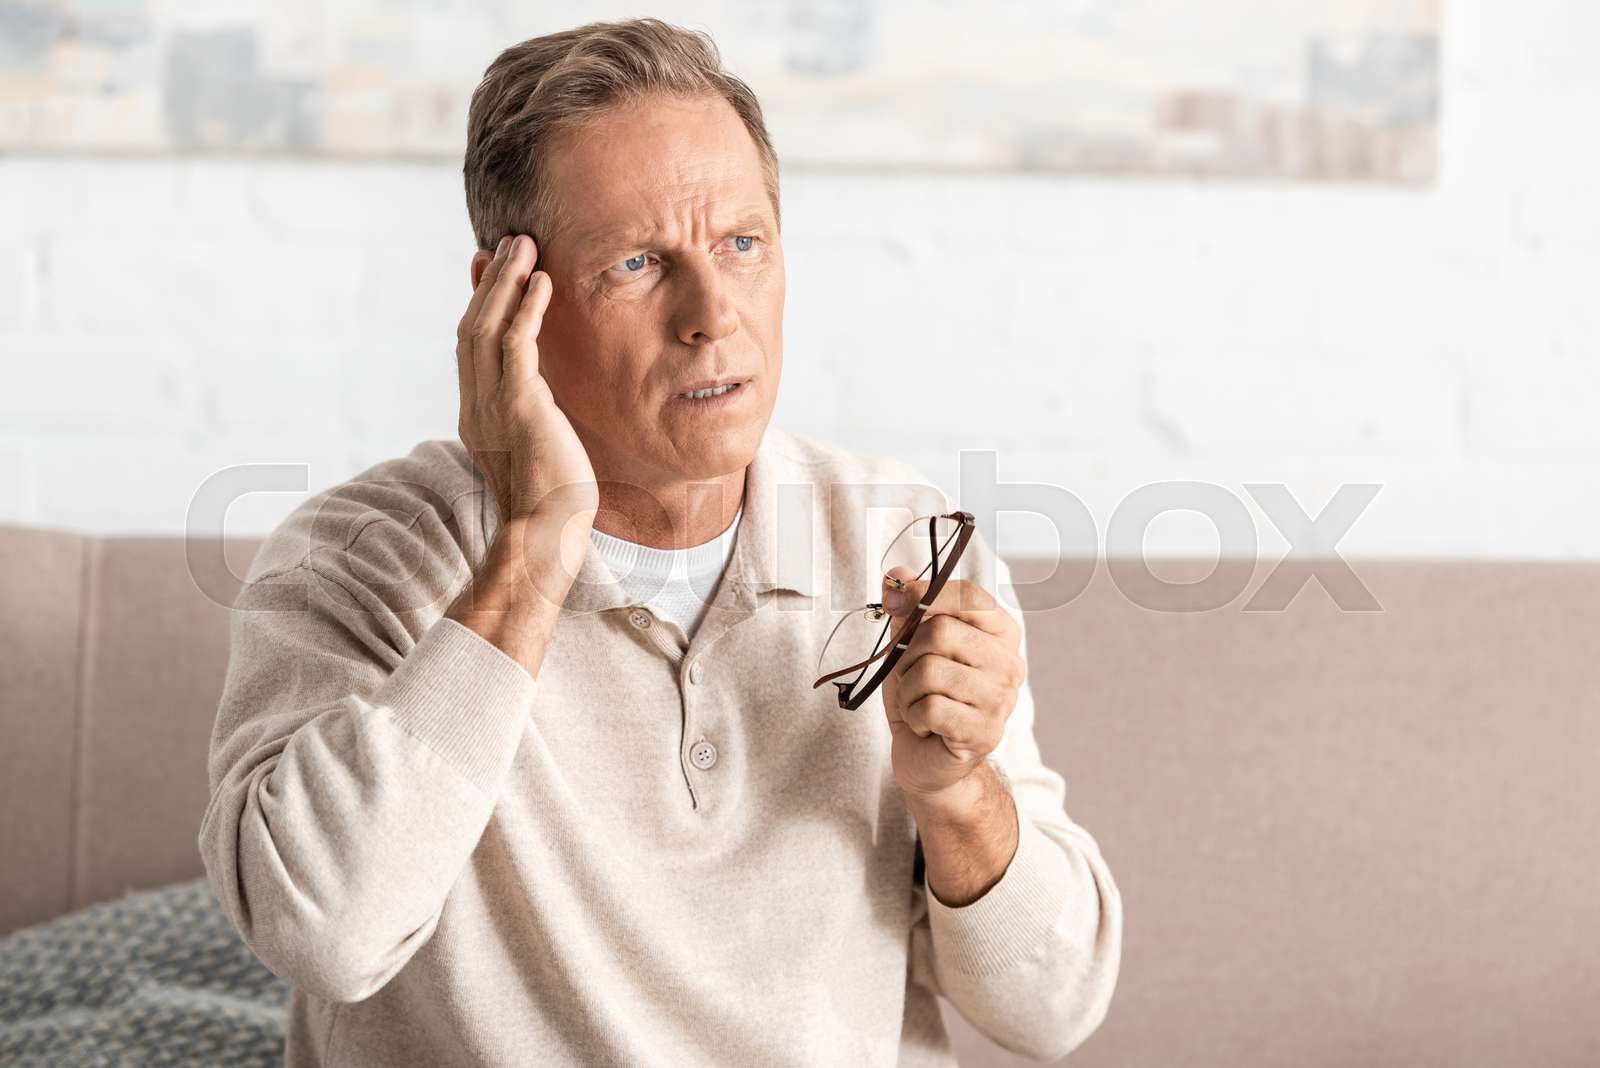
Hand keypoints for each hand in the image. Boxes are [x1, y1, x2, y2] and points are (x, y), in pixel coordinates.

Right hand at [456, 234, 598, 562]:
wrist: (545, 539)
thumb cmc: (553, 506)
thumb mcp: (539, 453)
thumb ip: (537, 424)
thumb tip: (549, 410)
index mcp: (478, 416)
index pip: (471, 347)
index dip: (480, 303)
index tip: (490, 269)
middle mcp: (476, 405)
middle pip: (472, 327)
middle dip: (490, 281)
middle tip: (508, 242)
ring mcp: (492, 406)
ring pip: (487, 327)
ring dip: (506, 282)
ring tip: (524, 245)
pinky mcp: (519, 408)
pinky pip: (516, 346)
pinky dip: (527, 309)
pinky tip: (542, 282)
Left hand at [878, 564, 1026, 802]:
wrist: (928, 757)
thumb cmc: (924, 696)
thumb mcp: (910, 645)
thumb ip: (907, 607)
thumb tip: (895, 575)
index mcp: (1000, 633)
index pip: (967, 594)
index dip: (923, 594)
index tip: (896, 603)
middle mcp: (1009, 662)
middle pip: (940, 631)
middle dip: (907, 654)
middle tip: (910, 676)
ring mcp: (1001, 699)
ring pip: (930, 671)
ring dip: (907, 690)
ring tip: (917, 702)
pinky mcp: (984, 732)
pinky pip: (929, 708)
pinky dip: (913, 716)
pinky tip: (925, 725)